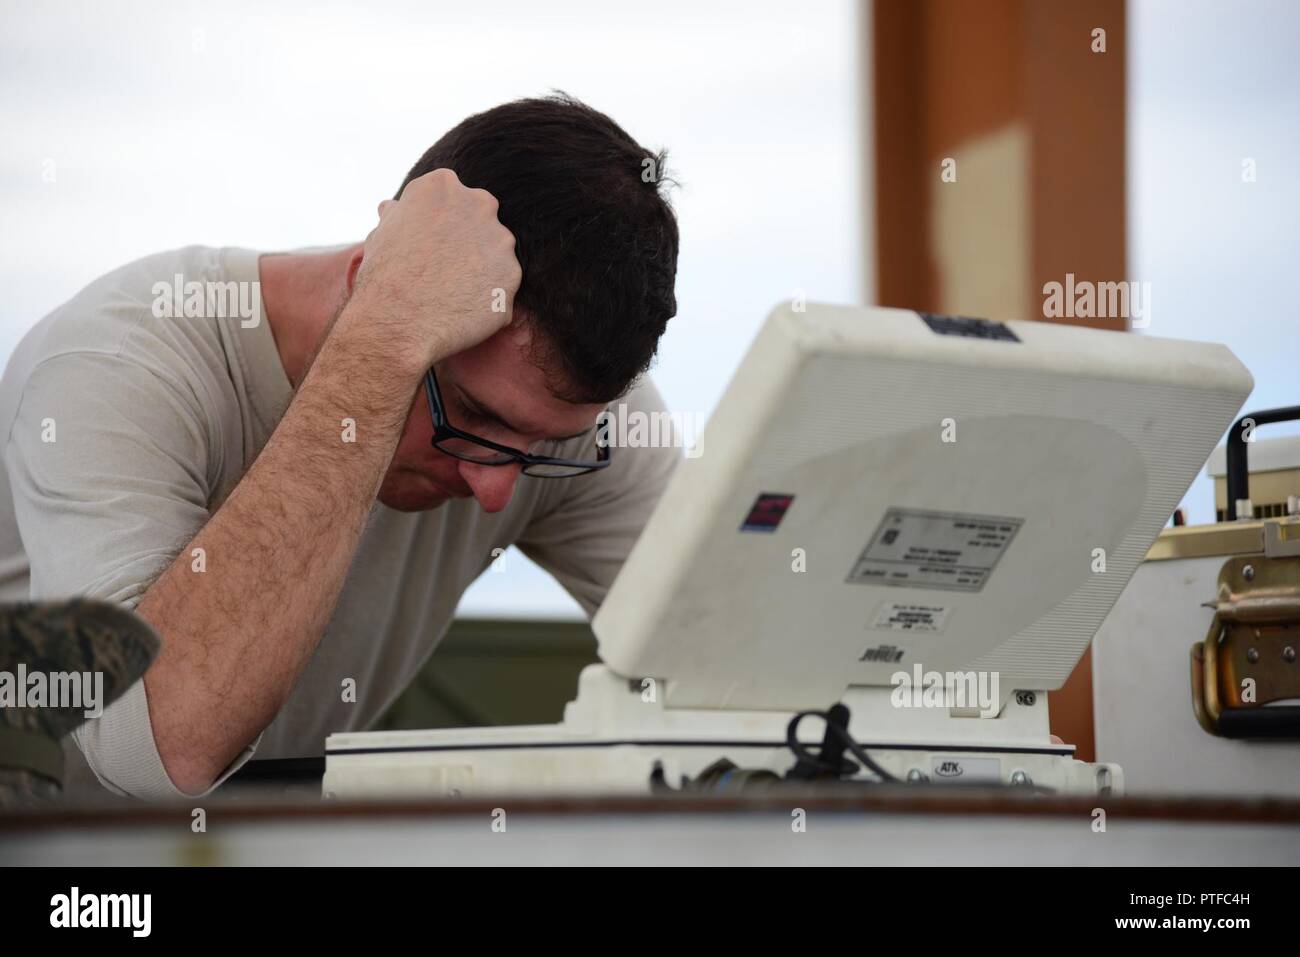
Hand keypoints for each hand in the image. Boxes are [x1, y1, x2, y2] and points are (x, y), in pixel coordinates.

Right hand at [350, 168, 521, 371]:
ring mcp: (500, 241)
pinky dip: (486, 300)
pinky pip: (501, 288)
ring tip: (450, 294)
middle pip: (481, 220)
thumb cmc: (384, 276)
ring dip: (480, 271)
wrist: (399, 321)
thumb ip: (399, 216)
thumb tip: (394, 209)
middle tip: (443, 271)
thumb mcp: (381, 233)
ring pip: (494, 255)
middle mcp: (479, 205)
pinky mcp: (512, 276)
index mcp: (443, 186)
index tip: (428, 247)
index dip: (440, 226)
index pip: (452, 199)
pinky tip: (462, 311)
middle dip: (468, 242)